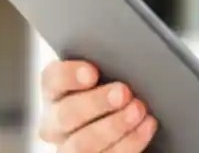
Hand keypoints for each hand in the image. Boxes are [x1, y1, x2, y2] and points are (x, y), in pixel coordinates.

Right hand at [37, 60, 158, 151]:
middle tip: (123, 92)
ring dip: (114, 126)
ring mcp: (69, 147)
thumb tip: (127, 55)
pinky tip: (146, 126)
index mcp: (55, 92)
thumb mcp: (106, 74)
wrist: (121, 120)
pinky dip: (130, 142)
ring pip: (82, 144)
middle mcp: (55, 122)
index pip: (52, 79)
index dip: (69, 76)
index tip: (92, 72)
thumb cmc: (113, 90)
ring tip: (138, 110)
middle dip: (97, 102)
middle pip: (66, 114)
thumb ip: (108, 66)